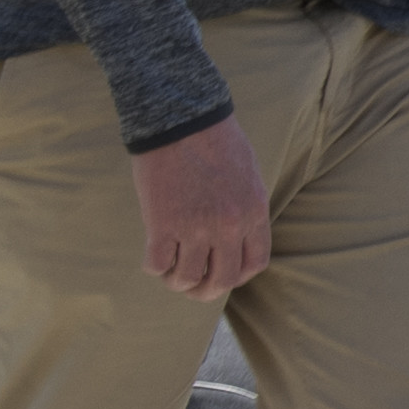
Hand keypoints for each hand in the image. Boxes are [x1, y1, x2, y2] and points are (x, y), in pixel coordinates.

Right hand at [133, 117, 273, 300]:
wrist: (181, 118)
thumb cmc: (214, 140)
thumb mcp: (247, 176)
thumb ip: (245, 208)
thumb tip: (235, 237)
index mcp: (253, 213)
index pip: (255, 263)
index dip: (238, 276)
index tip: (224, 274)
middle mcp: (228, 227)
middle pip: (222, 279)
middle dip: (206, 290)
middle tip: (192, 287)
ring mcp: (195, 228)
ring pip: (188, 278)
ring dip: (177, 281)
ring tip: (170, 272)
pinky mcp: (162, 224)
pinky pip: (158, 264)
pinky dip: (155, 268)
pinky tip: (153, 257)